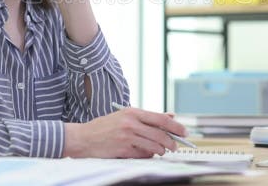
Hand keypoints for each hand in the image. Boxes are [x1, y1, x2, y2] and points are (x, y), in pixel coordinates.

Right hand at [62, 107, 187, 157]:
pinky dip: (147, 156)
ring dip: (160, 151)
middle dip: (171, 142)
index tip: (184, 132)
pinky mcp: (123, 150)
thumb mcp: (125, 116)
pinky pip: (143, 155)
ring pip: (154, 146)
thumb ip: (147, 117)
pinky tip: (144, 153)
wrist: (83, 138)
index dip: (176, 126)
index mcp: (132, 112)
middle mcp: (130, 123)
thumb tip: (171, 116)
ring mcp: (127, 137)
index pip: (161, 119)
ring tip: (160, 151)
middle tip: (175, 146)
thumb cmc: (104, 127)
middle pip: (160, 134)